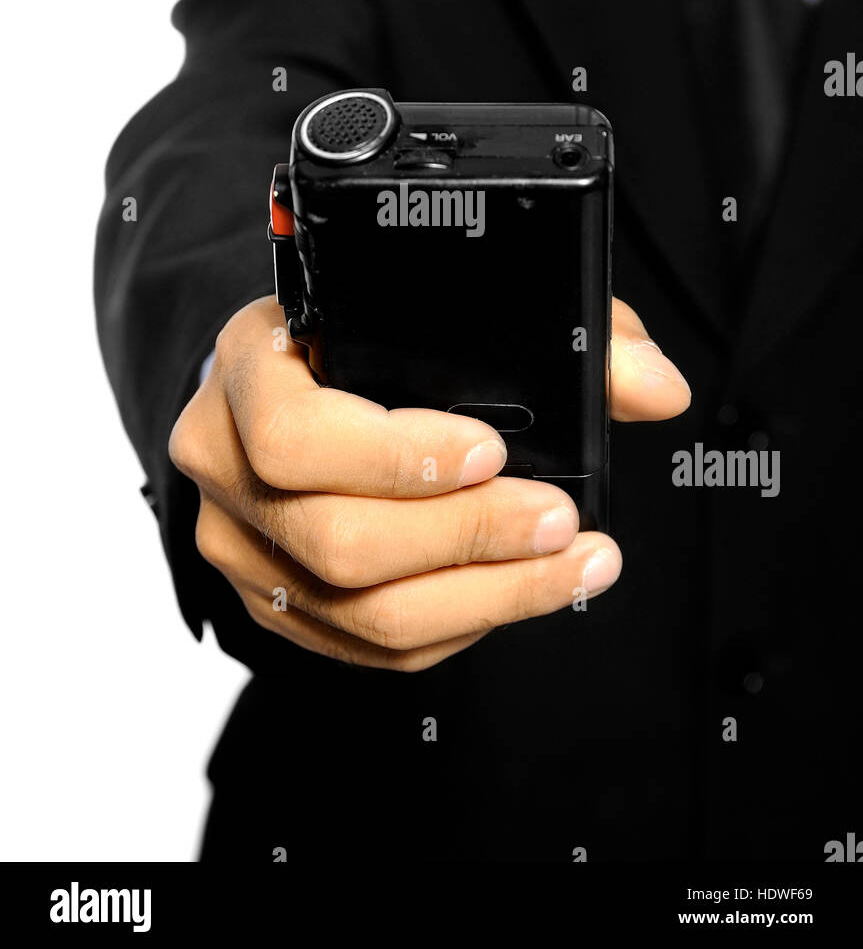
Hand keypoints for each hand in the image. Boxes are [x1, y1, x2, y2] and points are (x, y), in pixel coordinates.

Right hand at [169, 296, 688, 670]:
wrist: (287, 379)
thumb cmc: (368, 336)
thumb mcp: (447, 302)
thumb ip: (562, 331)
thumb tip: (656, 387)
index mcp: (247, 366)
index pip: (292, 432)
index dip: (395, 456)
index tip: (493, 451)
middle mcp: (222, 460)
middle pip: (335, 538)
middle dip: (467, 537)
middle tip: (561, 521)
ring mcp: (240, 542)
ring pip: (355, 609)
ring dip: (481, 595)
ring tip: (571, 565)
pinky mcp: (272, 600)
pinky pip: (363, 645)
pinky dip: (455, 624)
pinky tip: (518, 591)